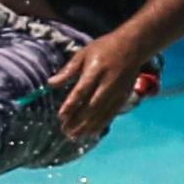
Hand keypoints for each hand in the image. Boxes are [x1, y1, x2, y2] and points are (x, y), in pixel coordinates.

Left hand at [47, 32, 153, 150]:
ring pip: (101, 113)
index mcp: (95, 70)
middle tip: (65, 131)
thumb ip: (68, 71)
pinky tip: (91, 132)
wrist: (133, 46)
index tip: (61, 116)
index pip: (82, 91)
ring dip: (87, 126)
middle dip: (78, 121)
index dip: (71, 105)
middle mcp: (107, 83)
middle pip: (91, 106)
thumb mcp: (83, 54)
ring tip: (75, 136)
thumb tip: (50, 83)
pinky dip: (101, 124)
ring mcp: (117, 91)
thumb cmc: (104, 48)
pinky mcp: (123, 96)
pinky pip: (111, 114)